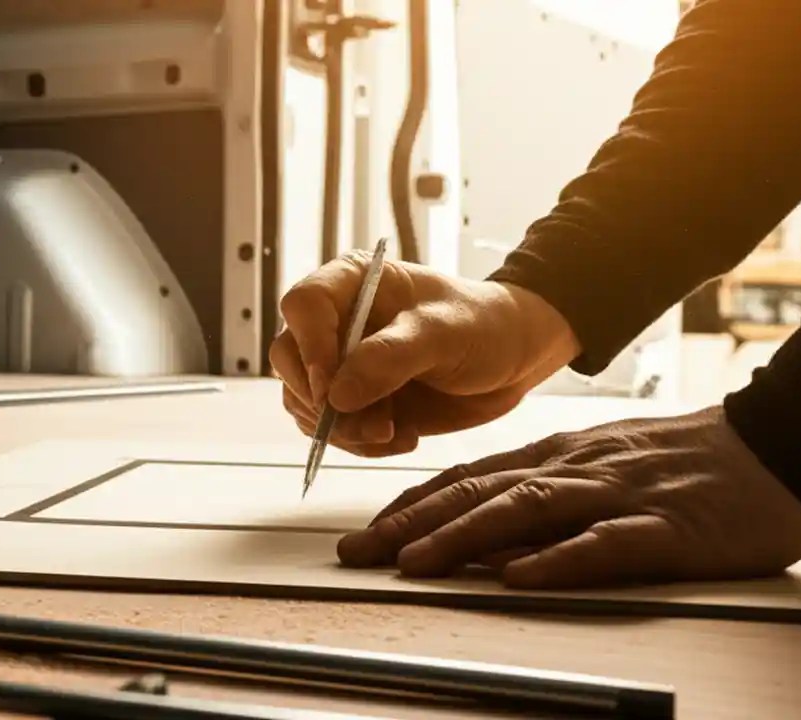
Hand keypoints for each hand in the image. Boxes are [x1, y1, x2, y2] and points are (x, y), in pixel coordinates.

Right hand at [269, 252, 579, 456]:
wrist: (512, 358)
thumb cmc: (482, 326)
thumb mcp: (443, 334)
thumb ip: (390, 358)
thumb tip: (336, 396)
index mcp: (351, 284)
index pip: (302, 306)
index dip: (310, 348)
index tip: (334, 389)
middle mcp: (335, 322)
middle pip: (288, 359)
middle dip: (323, 401)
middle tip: (373, 423)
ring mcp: (339, 364)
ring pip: (302, 402)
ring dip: (342, 429)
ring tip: (394, 432)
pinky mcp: (351, 401)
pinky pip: (327, 430)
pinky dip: (357, 443)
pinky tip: (401, 437)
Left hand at [336, 406, 800, 587]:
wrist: (776, 443)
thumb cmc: (685, 460)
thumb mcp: (602, 464)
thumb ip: (545, 493)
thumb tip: (485, 542)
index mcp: (559, 456)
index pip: (467, 477)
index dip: (411, 505)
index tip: (368, 533)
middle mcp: (575, 468)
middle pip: (479, 493)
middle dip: (411, 524)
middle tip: (360, 553)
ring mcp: (618, 495)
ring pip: (526, 511)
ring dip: (463, 537)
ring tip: (414, 562)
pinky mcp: (667, 529)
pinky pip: (605, 545)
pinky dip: (558, 561)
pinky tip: (519, 578)